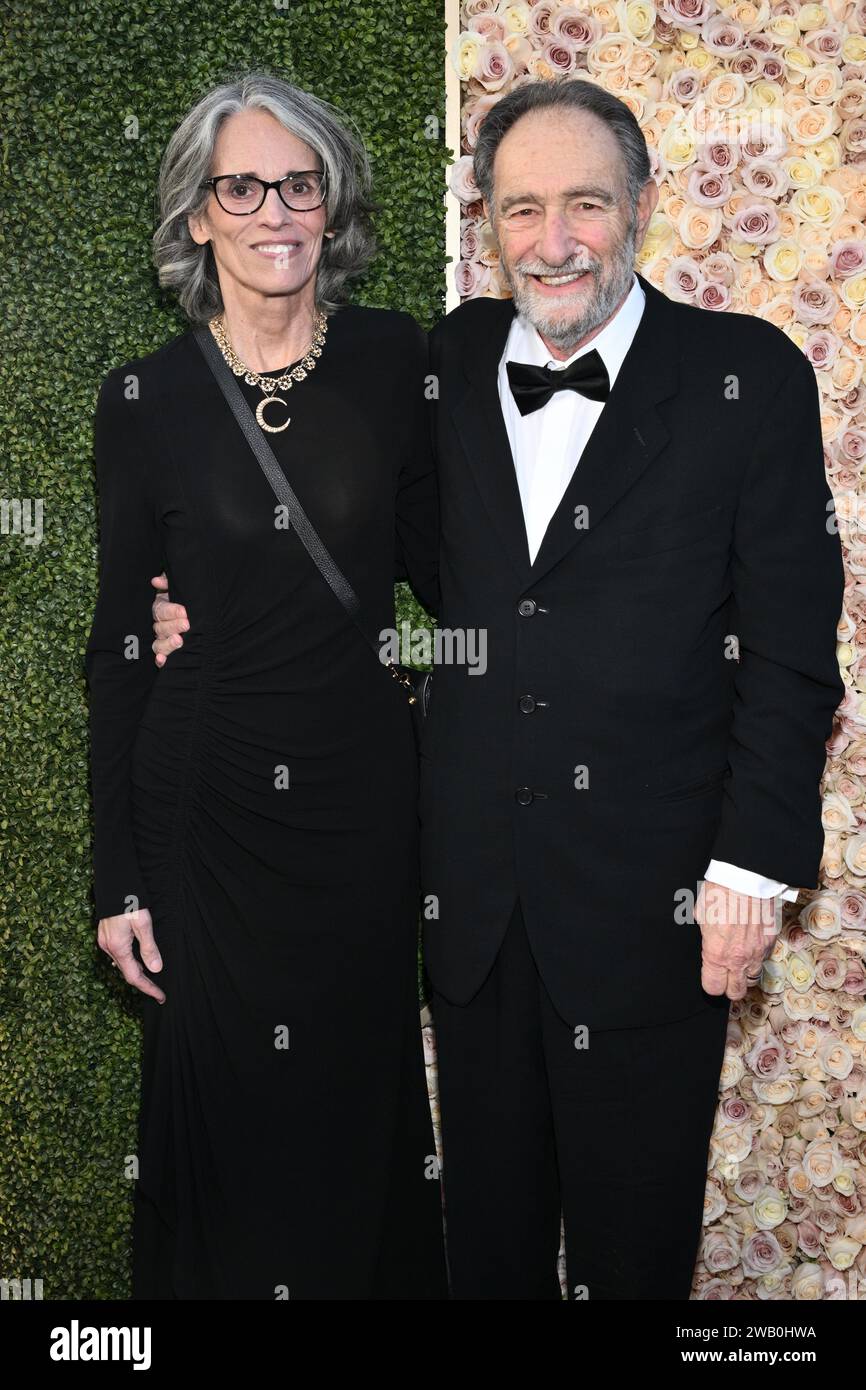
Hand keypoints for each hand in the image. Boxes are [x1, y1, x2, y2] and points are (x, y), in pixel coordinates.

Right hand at [97, 906, 165, 1002]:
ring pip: (121, 964)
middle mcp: (108, 947)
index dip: (148, 988)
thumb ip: (149, 947)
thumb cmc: (130, 901)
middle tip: (158, 991)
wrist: (114, 883)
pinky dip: (129, 962)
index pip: (134, 977)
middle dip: (143, 983)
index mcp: (118, 947)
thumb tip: (156, 969)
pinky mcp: (105, 935)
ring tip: (151, 980)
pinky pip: (118, 955)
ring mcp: (105, 941)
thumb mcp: (143, 924)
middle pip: (126, 972)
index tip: (161, 997)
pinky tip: (137, 961)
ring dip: (136, 973)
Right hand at [151, 571, 188, 666]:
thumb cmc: (185, 598)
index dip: (172, 611)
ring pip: (158, 644)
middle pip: (161, 628)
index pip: (162, 610)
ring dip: (167, 644)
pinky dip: (160, 660)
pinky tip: (163, 660)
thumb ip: (167, 583)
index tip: (184, 611)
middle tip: (186, 624)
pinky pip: (160, 656)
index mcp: (160, 609)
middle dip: (173, 626)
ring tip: (179, 641)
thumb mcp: (177, 588)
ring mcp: (162, 639)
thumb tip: (156, 581)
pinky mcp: (166, 652)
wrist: (195, 612)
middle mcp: (159, 625)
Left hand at [695, 881, 779, 1001]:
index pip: (713, 988)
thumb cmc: (719, 893)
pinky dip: (757, 957)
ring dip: (745, 974)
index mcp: (716, 954)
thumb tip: (708, 940)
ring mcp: (757, 952)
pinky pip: (764, 959)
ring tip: (739, 961)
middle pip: (736, 992)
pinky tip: (750, 944)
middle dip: (730, 987)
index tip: (710, 977)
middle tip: (725, 976)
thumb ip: (706, 936)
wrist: (746, 878)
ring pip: (753, 978)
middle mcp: (739, 959)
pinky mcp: (771, 942)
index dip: (710, 984)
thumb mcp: (701, 916)